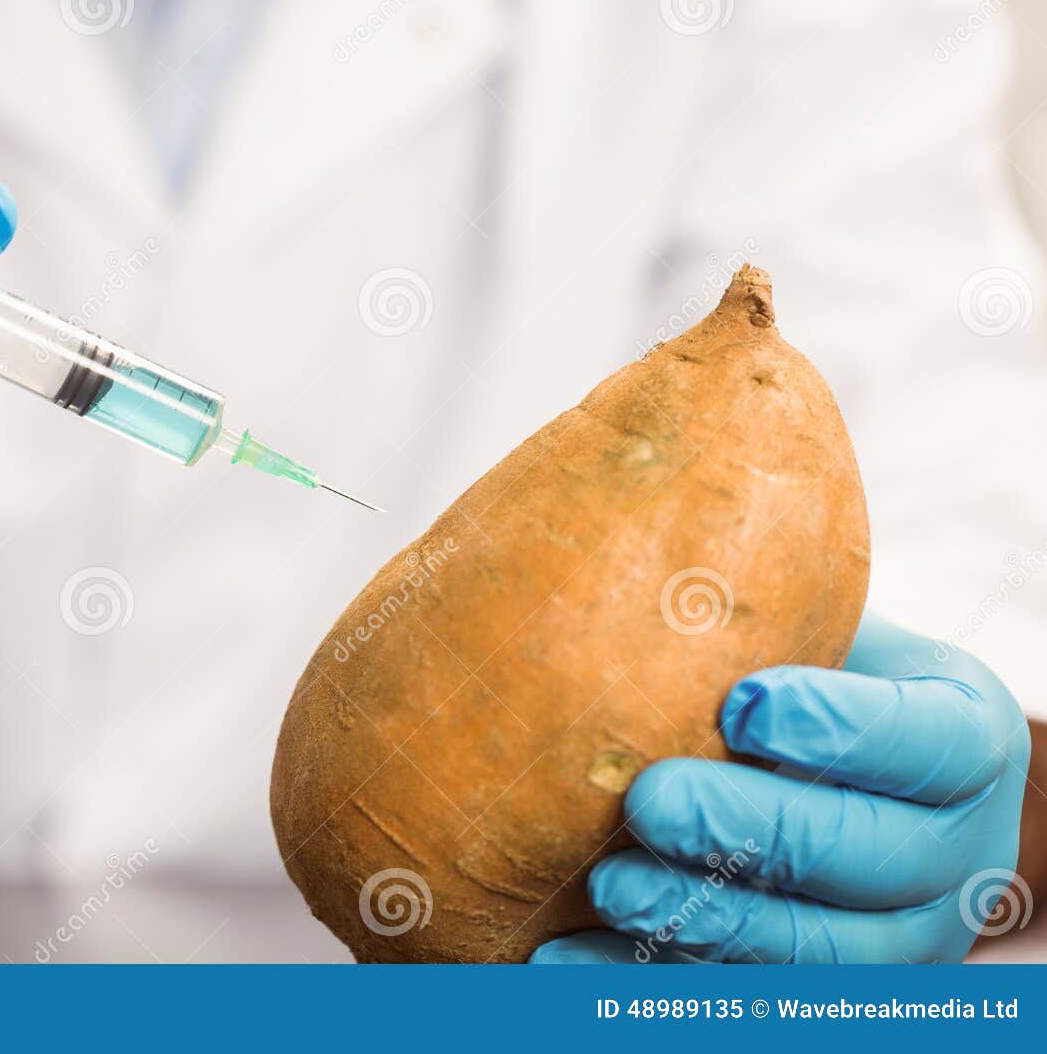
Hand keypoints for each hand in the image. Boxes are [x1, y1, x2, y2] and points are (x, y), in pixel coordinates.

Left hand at [530, 613, 1028, 962]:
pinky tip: (565, 960)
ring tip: (610, 884)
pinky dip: (646, 984)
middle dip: (755, 830)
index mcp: (962, 739)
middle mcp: (953, 849)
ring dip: (707, 920)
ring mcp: (898, 937)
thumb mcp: (808, 626)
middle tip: (651, 799)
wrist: (818, 772)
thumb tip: (618, 525)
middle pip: (869, 855)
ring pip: (816, 949)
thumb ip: (759, 607)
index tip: (743, 702)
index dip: (843, 727)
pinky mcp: (823, 992)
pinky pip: (744, 1001)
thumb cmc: (788, 673)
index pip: (928, 739)